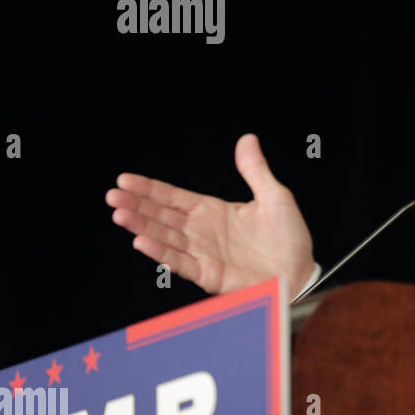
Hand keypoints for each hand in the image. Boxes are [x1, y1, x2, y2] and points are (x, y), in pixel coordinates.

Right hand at [106, 134, 314, 295]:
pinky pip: (181, 262)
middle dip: (137, 205)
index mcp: (214, 212)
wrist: (302, 274)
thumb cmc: (289, 240)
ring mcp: (204, 254)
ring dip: (142, 226)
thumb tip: (247, 139)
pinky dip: (162, 252)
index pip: (174, 197)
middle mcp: (203, 232)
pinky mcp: (210, 274)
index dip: (150, 189)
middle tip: (112, 195)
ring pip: (166, 237)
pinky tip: (143, 240)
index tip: (125, 180)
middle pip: (162, 216)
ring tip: (120, 214)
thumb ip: (256, 170)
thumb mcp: (275, 198)